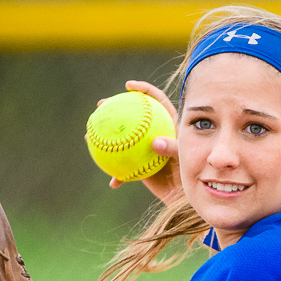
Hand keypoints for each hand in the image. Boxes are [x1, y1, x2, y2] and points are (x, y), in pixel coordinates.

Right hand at [107, 80, 183, 205]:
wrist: (186, 194)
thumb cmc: (191, 172)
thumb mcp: (185, 157)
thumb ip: (173, 148)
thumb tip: (155, 142)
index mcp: (167, 125)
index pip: (156, 101)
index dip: (143, 90)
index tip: (128, 86)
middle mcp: (154, 134)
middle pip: (132, 116)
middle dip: (114, 107)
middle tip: (101, 105)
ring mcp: (145, 151)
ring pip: (122, 141)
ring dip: (105, 140)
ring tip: (89, 137)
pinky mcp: (139, 168)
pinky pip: (124, 170)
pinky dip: (118, 177)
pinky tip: (113, 183)